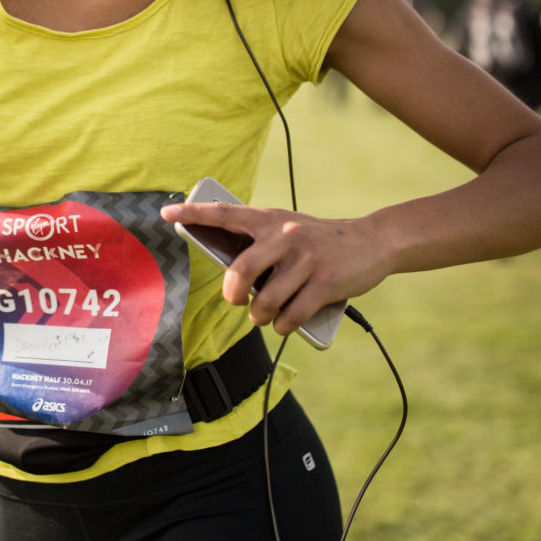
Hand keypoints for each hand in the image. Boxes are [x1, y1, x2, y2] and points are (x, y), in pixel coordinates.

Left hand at [161, 201, 393, 335]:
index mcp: (270, 219)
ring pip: (266, 301)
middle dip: (233, 295)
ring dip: (261, 318)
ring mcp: (306, 260)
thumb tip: (234, 279)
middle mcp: (285, 236)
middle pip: (241, 272)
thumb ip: (262, 244)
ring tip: (266, 317)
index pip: (225, 213)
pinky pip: (291, 316)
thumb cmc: (320, 241)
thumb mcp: (289, 229)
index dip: (194, 214)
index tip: (166, 214)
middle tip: (237, 301)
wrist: (374, 241)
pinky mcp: (326, 282)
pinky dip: (283, 327)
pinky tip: (284, 324)